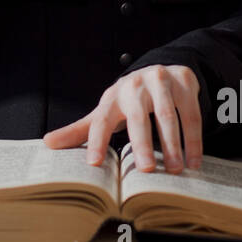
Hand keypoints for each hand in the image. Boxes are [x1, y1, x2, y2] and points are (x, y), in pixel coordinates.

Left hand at [42, 64, 202, 173]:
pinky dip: (193, 139)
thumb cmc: (128, 101)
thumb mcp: (105, 112)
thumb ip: (80, 130)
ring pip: (168, 116)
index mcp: (112, 97)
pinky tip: (194, 161)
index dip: (97, 141)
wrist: (160, 70)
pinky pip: (190, 113)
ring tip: (175, 169)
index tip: (95, 164)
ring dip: (172, 144)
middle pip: (138, 118)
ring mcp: (160, 81)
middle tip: (145, 170)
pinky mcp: (183, 82)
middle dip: (141, 144)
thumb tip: (47, 143)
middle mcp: (135, 86)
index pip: (101, 120)